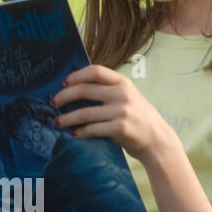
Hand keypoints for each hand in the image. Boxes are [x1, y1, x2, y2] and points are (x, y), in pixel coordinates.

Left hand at [50, 65, 171, 160]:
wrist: (157, 140)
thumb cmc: (138, 118)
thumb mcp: (128, 97)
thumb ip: (109, 90)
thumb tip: (76, 88)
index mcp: (123, 83)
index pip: (96, 71)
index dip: (77, 75)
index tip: (64, 83)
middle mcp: (122, 94)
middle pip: (84, 90)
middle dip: (65, 96)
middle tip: (54, 102)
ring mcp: (121, 111)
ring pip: (84, 113)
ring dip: (67, 118)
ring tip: (58, 121)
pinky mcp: (120, 128)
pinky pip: (92, 129)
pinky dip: (80, 132)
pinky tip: (74, 134)